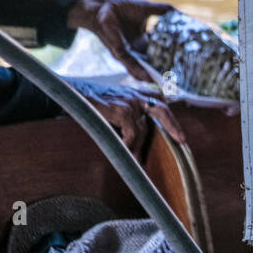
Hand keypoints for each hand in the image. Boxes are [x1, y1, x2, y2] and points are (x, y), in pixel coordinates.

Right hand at [66, 78, 185, 152]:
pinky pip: (131, 132)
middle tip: (182, 141)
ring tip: (138, 161)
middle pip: (162, 110)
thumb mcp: (114, 104)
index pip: (160, 105)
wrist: (70, 92)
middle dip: (173, 126)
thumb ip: (128, 116)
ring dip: (139, 147)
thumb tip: (135, 139)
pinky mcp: (121, 110)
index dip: (171, 121)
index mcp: (136, 94)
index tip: (181, 137)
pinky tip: (124, 150)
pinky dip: (129, 143)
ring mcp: (129, 102)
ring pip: (142, 129)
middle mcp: (136, 96)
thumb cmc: (91, 101)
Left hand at [67, 0, 174, 82]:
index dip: (172, 60)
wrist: (101, 9)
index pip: (161, 54)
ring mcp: (129, 54)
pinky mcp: (119, 52)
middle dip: (164, 75)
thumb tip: (183, 14)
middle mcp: (138, 52)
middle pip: (153, 66)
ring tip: (165, 86)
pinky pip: (130, 63)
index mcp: (146, 43)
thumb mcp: (148, 9)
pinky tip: (147, 77)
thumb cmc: (123, 8)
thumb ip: (165, 11)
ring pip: (142, 69)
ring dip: (152, 77)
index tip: (187, 67)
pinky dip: (138, 71)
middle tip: (179, 83)